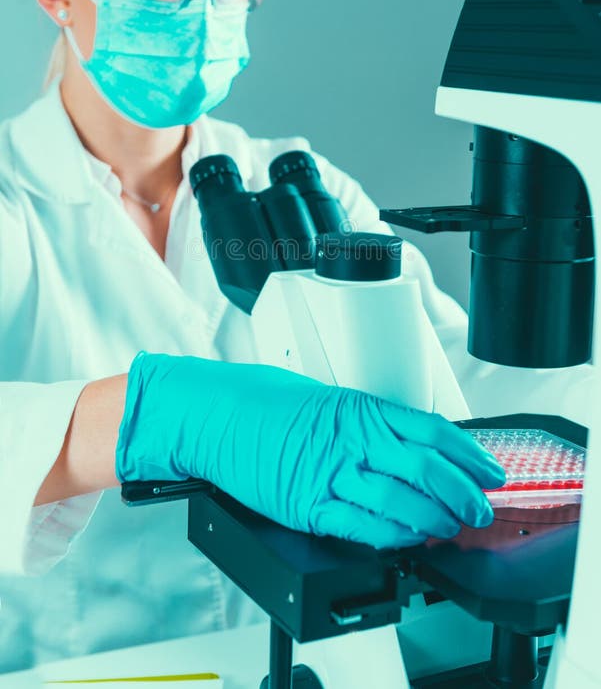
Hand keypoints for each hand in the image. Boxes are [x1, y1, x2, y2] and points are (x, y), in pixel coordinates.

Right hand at [116, 352, 504, 547]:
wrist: (211, 414)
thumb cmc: (261, 401)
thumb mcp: (326, 399)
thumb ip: (366, 424)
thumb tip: (408, 446)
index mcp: (358, 408)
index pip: (431, 431)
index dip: (468, 454)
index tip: (488, 469)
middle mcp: (350, 440)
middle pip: (426, 469)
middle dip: (462, 493)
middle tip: (480, 507)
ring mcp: (328, 473)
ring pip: (400, 502)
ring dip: (434, 519)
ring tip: (451, 527)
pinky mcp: (306, 505)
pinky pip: (360, 525)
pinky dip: (392, 535)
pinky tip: (411, 538)